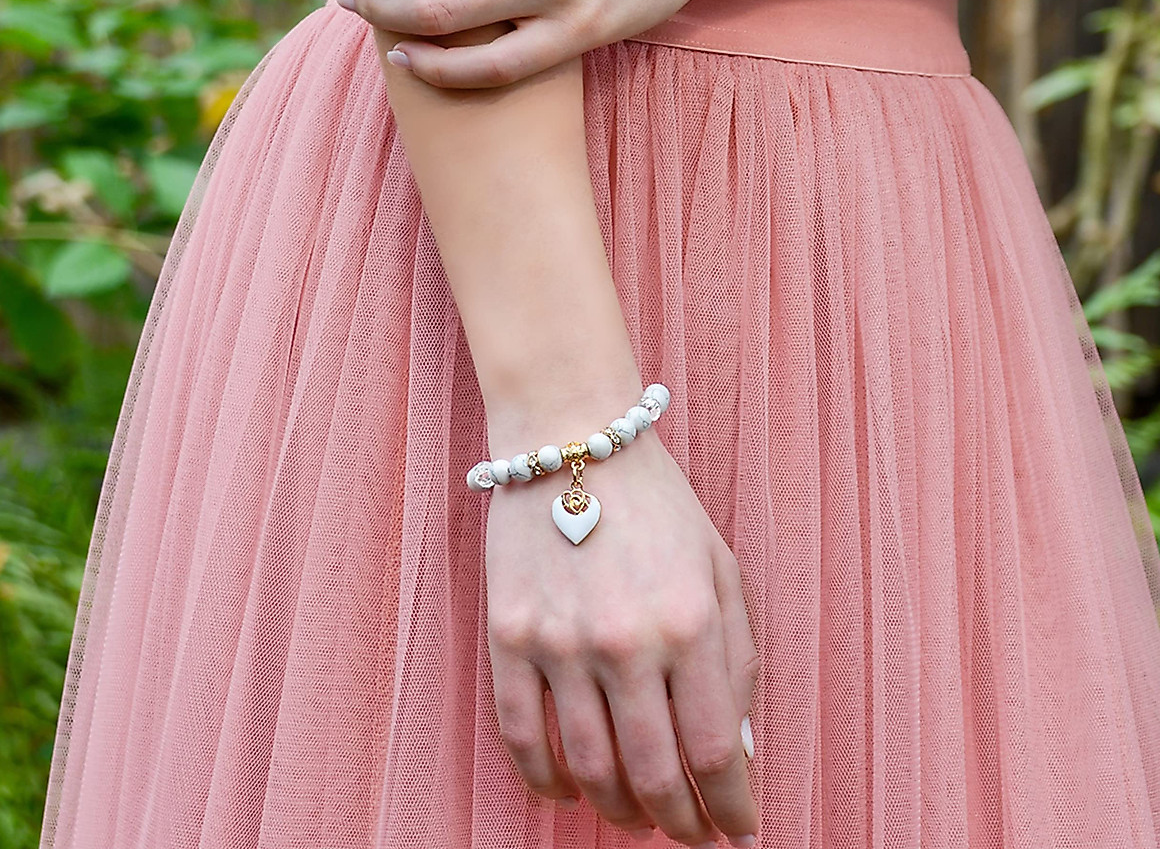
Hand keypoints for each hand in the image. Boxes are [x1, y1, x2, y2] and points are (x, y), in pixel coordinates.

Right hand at [482, 424, 759, 846]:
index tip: (740, 833)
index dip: (731, 809)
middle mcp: (627, 640)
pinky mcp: (509, 636)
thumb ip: (737, 660)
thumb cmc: (656, 502)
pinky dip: (547, 782)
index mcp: (690, 621)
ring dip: (618, 810)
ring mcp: (560, 642)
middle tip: (688, 833)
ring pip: (590, 769)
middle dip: (678, 823)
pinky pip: (522, 737)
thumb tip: (737, 752)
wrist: (570, 438)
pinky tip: (569, 791)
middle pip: (655, 776)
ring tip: (635, 815)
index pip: (717, 752)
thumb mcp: (719, 567)